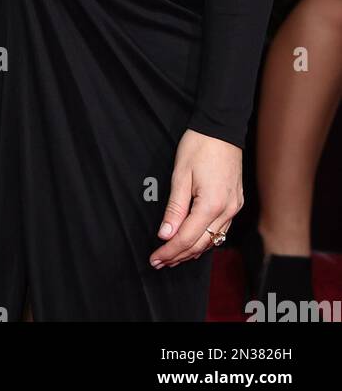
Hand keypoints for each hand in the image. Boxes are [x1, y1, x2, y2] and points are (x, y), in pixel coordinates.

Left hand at [149, 129, 241, 267]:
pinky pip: (221, 230)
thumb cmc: (199, 146)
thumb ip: (174, 209)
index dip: (169, 251)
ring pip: (212, 240)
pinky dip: (205, 239)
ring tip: (172, 257)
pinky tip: (193, 242)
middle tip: (159, 262)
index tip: (155, 258)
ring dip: (192, 251)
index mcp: (212, 204)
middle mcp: (227, 211)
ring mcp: (234, 208)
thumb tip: (166, 235)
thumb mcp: (180, 175)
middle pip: (201, 244)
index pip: (187, 238)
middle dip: (179, 255)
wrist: (221, 128)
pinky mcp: (235, 203)